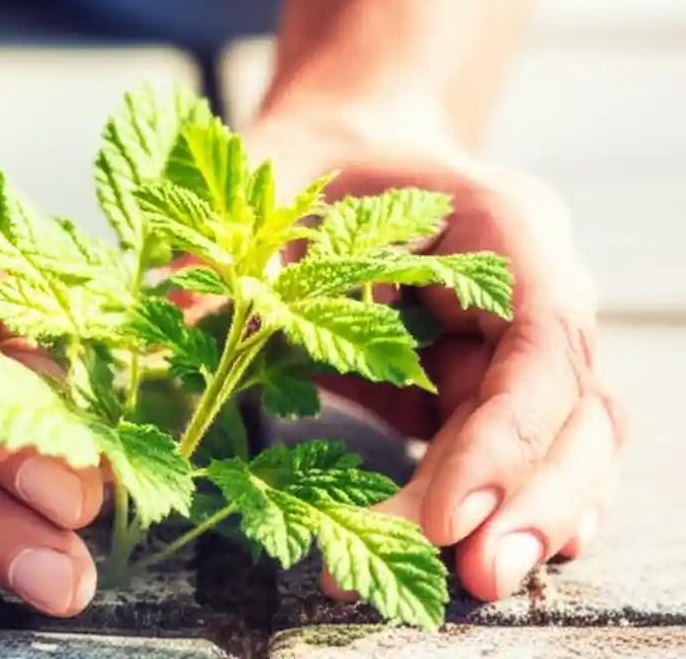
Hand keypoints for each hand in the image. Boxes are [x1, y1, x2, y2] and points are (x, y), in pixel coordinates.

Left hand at [246, 111, 626, 601]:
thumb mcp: (263, 179)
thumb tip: (168, 312)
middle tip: (471, 577)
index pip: (537, 340)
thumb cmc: (309, 156)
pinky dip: (508, 506)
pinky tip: (482, 557)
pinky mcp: (486, 385)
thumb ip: (230, 246)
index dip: (504, 433)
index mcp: (502, 223)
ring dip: (522, 518)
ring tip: (465, 585)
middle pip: (569, 408)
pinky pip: (517, 453)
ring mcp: (517, 342)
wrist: (341, 153)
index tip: (446, 513)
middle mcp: (534, 286)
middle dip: (526, 499)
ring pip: (561, 443)